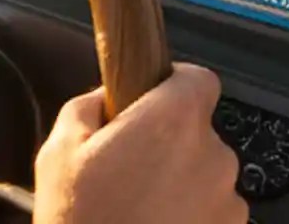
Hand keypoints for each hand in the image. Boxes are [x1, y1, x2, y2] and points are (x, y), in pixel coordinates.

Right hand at [34, 64, 247, 223]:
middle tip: (129, 169)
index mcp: (173, 121)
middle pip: (199, 132)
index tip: (151, 103)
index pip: (199, 79)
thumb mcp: (59, 150)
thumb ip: (90, 106)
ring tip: (139, 210)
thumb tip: (107, 98)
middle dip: (169, 144)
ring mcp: (228, 203)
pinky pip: (212, 215)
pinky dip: (190, 219)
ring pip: (205, 176)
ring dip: (181, 185)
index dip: (174, 87)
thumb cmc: (78, 221)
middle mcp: (213, 156)